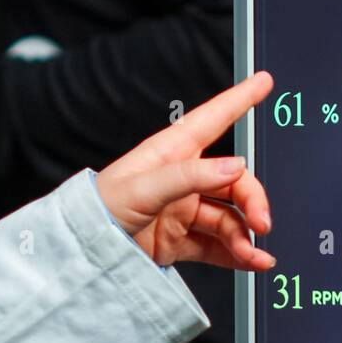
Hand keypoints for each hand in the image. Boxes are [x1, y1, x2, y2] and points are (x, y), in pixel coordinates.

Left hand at [96, 71, 275, 270]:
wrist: (78, 259)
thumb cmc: (96, 212)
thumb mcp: (140, 189)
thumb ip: (188, 177)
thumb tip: (233, 166)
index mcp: (169, 152)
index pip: (211, 119)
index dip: (238, 99)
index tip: (263, 81)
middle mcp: (180, 178)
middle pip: (232, 180)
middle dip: (252, 199)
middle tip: (262, 223)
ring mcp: (181, 210)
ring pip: (229, 216)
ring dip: (245, 234)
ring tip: (253, 253)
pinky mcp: (179, 240)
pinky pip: (218, 245)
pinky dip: (239, 254)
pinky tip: (252, 261)